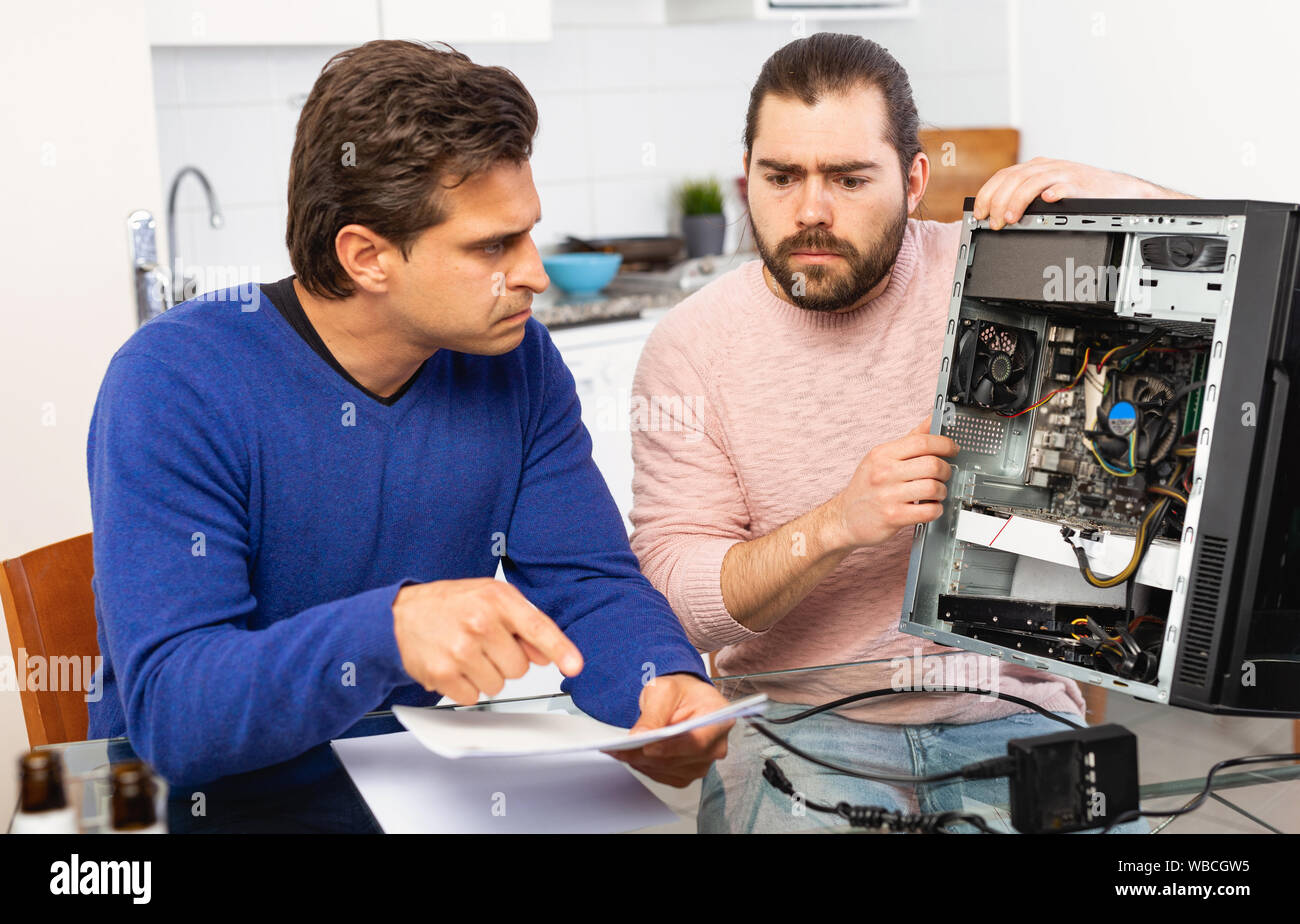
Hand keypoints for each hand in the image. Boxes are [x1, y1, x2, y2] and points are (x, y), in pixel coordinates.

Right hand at [392, 578, 582, 704]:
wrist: (400, 615)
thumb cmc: (451, 604)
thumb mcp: (490, 599)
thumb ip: (522, 624)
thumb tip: (546, 654)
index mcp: (496, 598)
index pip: (537, 627)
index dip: (560, 649)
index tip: (575, 665)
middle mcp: (478, 622)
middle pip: (519, 668)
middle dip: (505, 661)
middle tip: (484, 645)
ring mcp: (460, 649)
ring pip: (498, 685)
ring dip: (486, 676)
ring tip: (467, 654)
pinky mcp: (442, 673)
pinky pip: (473, 697)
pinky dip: (466, 687)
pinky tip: (454, 666)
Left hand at [605, 674, 731, 787]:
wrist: (684, 700)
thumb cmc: (680, 692)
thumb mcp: (663, 690)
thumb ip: (653, 714)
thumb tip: (640, 737)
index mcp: (718, 719)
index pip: (697, 741)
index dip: (671, 748)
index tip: (646, 747)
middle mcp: (715, 746)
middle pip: (678, 759)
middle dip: (645, 755)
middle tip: (618, 748)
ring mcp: (703, 763)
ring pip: (668, 770)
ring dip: (642, 762)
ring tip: (619, 750)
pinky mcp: (688, 773)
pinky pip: (664, 776)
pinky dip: (646, 767)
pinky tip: (633, 755)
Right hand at [828, 418, 956, 549]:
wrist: (845, 518)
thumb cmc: (866, 487)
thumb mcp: (881, 458)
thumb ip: (909, 439)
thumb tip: (931, 418)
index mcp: (882, 454)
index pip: (922, 441)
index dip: (944, 444)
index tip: (952, 449)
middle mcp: (884, 472)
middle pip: (932, 464)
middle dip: (946, 470)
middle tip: (943, 475)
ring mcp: (888, 495)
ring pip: (934, 487)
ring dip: (942, 491)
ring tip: (936, 493)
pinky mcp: (893, 516)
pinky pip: (928, 511)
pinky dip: (936, 509)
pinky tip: (930, 507)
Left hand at [973, 156, 1173, 229]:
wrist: (1117, 190)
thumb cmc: (1079, 193)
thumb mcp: (1048, 191)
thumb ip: (1025, 197)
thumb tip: (996, 216)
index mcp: (1035, 168)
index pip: (1003, 176)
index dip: (987, 194)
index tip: (978, 214)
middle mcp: (1047, 167)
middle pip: (1013, 179)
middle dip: (998, 202)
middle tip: (993, 223)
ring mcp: (1063, 173)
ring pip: (1031, 182)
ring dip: (1016, 202)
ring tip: (1009, 219)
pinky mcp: (1080, 184)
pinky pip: (1064, 185)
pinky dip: (1053, 192)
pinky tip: (1045, 201)